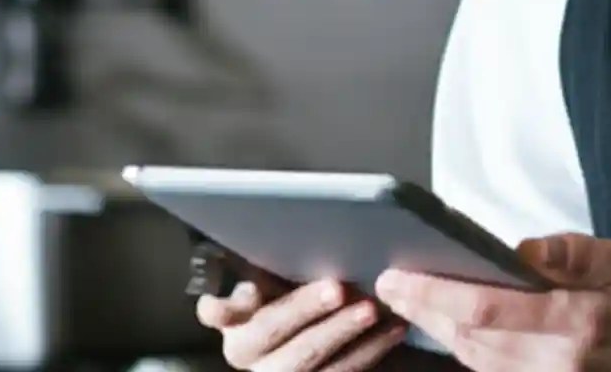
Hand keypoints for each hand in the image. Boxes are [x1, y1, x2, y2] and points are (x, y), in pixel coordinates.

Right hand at [197, 268, 407, 371]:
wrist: (314, 335)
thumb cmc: (295, 290)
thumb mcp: (278, 276)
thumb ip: (268, 267)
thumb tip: (274, 250)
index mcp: (234, 320)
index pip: (219, 312)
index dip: (226, 305)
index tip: (249, 290)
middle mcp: (249, 350)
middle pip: (271, 330)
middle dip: (304, 308)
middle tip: (336, 288)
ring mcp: (279, 371)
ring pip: (308, 358)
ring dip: (342, 331)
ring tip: (371, 309)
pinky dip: (370, 350)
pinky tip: (391, 329)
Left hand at [374, 234, 610, 371]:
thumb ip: (584, 255)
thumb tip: (523, 247)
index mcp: (583, 326)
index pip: (488, 310)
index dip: (435, 292)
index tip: (398, 274)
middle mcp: (565, 366)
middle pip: (472, 340)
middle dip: (424, 310)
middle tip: (386, 281)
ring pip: (480, 361)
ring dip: (440, 332)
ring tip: (408, 298)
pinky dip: (468, 349)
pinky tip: (451, 325)